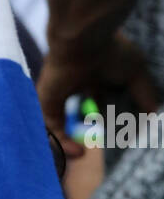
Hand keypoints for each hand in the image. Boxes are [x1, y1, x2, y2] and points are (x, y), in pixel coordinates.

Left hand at [39, 31, 158, 158]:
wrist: (83, 43)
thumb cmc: (111, 52)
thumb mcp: (135, 74)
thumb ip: (144, 94)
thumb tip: (153, 115)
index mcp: (95, 72)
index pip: (102, 99)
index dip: (111, 116)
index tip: (123, 132)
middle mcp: (75, 82)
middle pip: (83, 113)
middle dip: (94, 130)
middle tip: (105, 144)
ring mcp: (59, 92)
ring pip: (63, 123)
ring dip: (73, 141)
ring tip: (85, 155)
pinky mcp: (46, 102)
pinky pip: (51, 128)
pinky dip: (63, 142)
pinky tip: (79, 152)